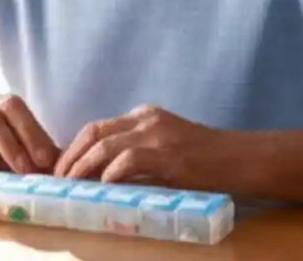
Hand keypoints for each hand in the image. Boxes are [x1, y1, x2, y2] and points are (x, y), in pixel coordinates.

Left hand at [54, 105, 244, 188]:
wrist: (244, 159)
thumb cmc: (209, 159)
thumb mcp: (168, 147)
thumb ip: (139, 154)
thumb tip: (105, 176)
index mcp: (145, 116)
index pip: (97, 127)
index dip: (74, 148)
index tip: (62, 168)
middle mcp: (146, 120)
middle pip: (93, 132)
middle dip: (70, 157)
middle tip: (58, 180)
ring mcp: (157, 136)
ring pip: (105, 145)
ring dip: (82, 167)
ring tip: (71, 186)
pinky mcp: (169, 155)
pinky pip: (129, 161)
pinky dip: (111, 173)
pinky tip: (103, 187)